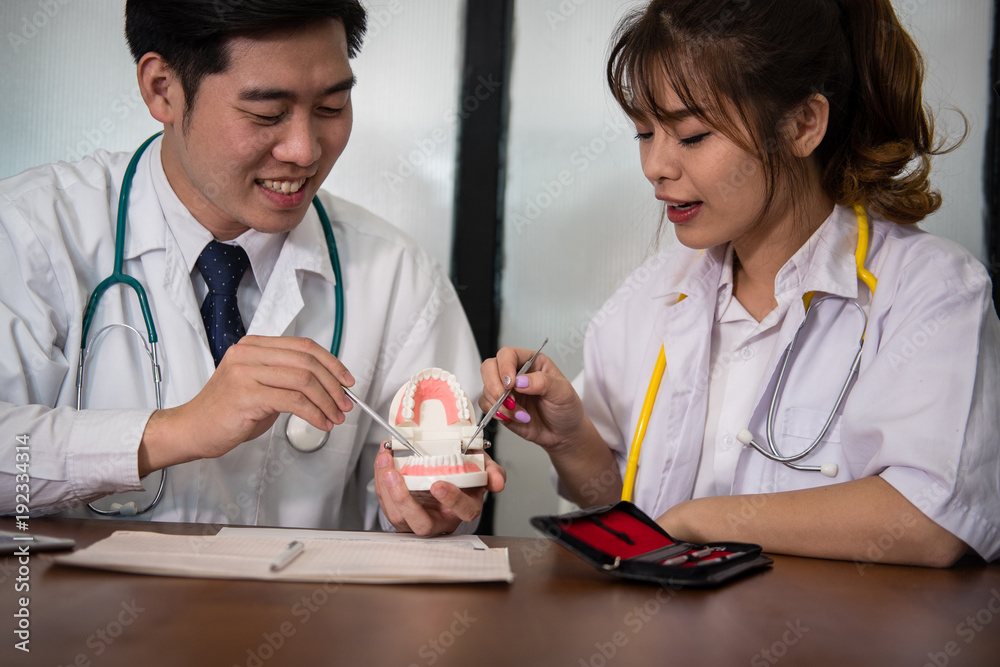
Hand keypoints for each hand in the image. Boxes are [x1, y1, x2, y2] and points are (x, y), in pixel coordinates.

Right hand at [138, 335, 354, 474]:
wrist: (193, 429)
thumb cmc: (226, 411)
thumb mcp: (259, 384)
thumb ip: (286, 377)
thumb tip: (326, 384)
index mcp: (254, 346)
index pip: (303, 347)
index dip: (331, 362)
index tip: (346, 380)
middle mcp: (249, 354)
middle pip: (307, 362)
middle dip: (333, 385)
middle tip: (345, 403)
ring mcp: (246, 373)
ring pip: (304, 380)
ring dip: (327, 401)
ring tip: (335, 416)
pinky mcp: (247, 395)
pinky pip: (294, 401)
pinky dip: (314, 414)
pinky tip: (321, 423)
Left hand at [373, 448, 506, 534]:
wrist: (444, 469)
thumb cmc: (462, 472)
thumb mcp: (481, 466)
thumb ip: (492, 471)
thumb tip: (498, 482)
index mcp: (464, 507)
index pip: (463, 510)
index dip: (452, 499)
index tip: (439, 484)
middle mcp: (440, 519)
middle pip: (422, 524)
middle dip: (405, 499)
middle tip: (395, 474)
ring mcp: (418, 519)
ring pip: (399, 516)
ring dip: (387, 489)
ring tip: (384, 462)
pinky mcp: (400, 514)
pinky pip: (387, 504)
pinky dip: (380, 482)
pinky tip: (382, 462)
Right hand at [479, 347, 586, 453]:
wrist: (563, 434)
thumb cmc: (566, 409)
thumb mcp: (563, 392)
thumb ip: (543, 382)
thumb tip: (521, 380)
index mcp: (532, 362)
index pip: (508, 354)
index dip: (504, 366)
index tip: (511, 383)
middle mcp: (516, 374)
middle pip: (489, 367)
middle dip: (494, 385)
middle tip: (507, 399)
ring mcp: (506, 390)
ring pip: (486, 388)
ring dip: (500, 404)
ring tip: (521, 413)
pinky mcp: (500, 407)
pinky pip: (486, 405)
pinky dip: (497, 413)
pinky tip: (514, 417)